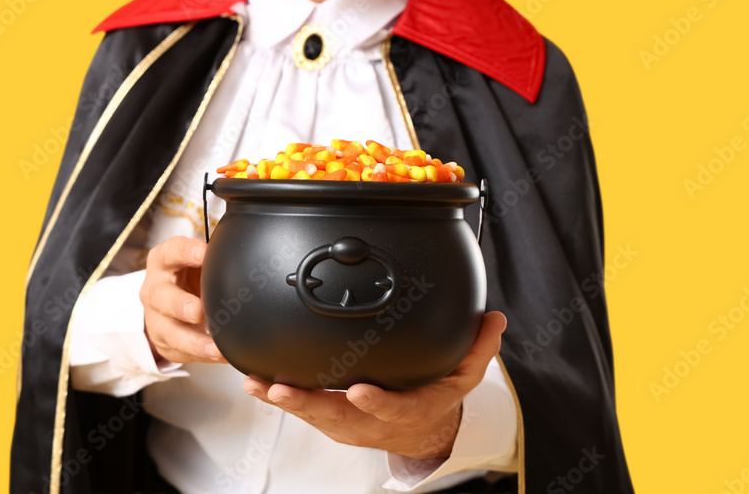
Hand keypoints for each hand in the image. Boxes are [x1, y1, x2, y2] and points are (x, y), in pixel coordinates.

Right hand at [139, 236, 225, 364]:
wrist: (172, 301)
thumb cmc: (190, 276)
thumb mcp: (197, 261)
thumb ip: (213, 259)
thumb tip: (245, 258)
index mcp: (164, 261)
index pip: (171, 252)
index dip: (186, 252)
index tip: (202, 253)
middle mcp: (155, 289)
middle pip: (161, 297)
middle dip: (180, 305)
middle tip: (198, 311)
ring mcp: (156, 317)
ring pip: (169, 332)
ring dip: (193, 341)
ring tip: (215, 348)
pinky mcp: (164, 341)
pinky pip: (181, 352)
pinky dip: (201, 355)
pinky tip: (219, 355)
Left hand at [243, 311, 506, 459]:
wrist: (422, 430)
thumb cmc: (437, 395)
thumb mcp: (465, 375)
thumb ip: (478, 347)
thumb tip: (495, 318)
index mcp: (409, 409)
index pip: (394, 408)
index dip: (376, 404)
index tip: (359, 392)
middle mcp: (374, 421)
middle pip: (338, 417)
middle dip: (308, 405)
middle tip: (281, 390)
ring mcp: (349, 422)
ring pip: (313, 415)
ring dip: (284, 401)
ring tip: (257, 384)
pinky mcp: (330, 417)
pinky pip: (302, 408)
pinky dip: (276, 395)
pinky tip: (254, 380)